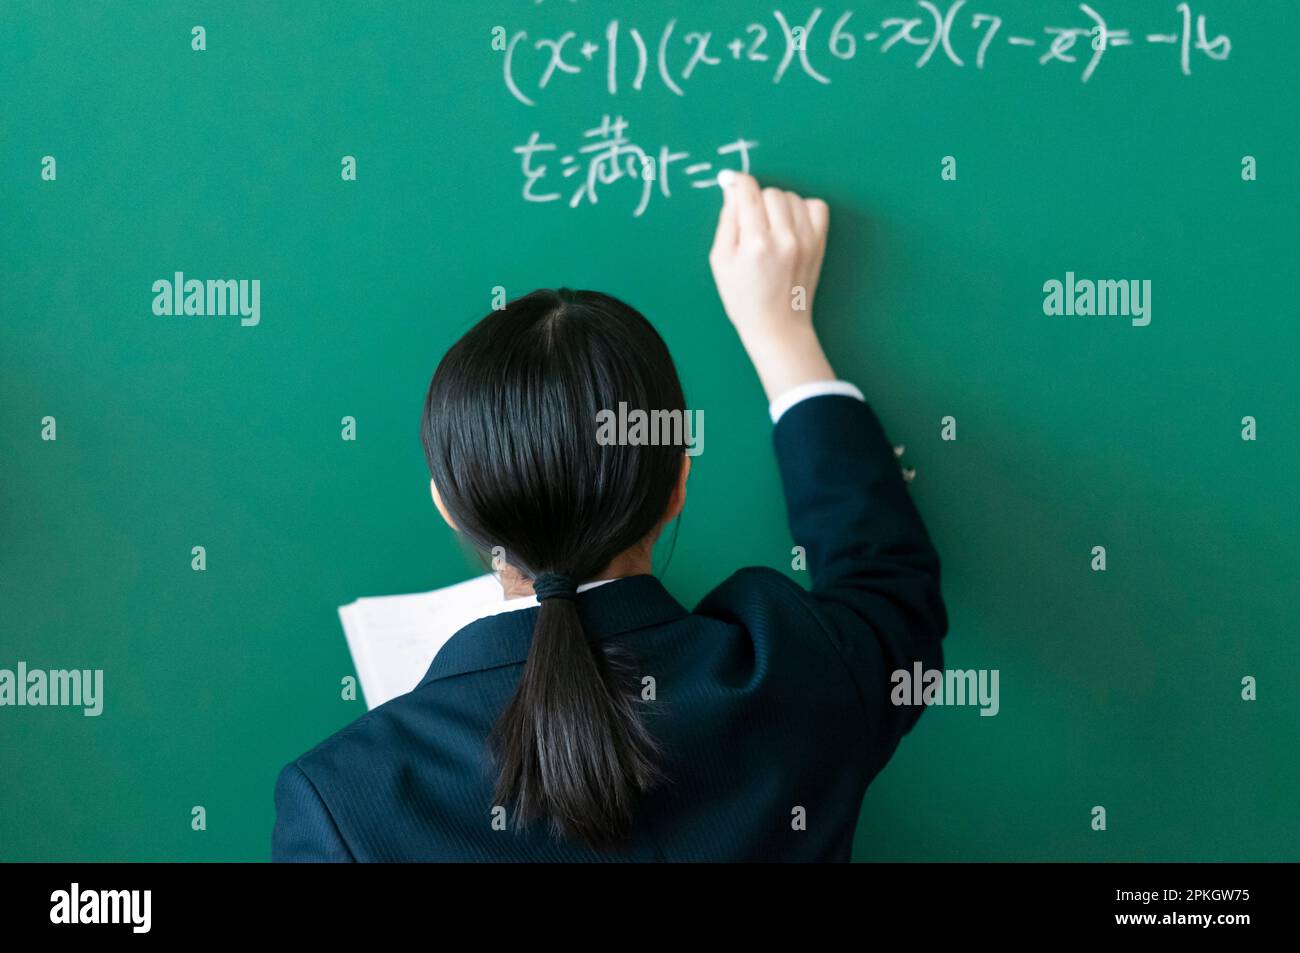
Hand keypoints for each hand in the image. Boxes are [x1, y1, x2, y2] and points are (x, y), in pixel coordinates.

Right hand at [709, 171, 829, 338]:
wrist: (778, 326)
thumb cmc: (743, 299)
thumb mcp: (720, 262)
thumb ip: (726, 221)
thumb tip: (732, 189)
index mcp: (755, 244)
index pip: (749, 192)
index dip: (738, 183)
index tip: (733, 184)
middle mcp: (784, 238)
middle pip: (770, 192)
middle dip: (757, 200)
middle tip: (751, 223)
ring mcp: (806, 240)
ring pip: (791, 197)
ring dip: (778, 205)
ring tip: (770, 227)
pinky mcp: (820, 243)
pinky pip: (816, 206)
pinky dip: (803, 208)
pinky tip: (791, 225)